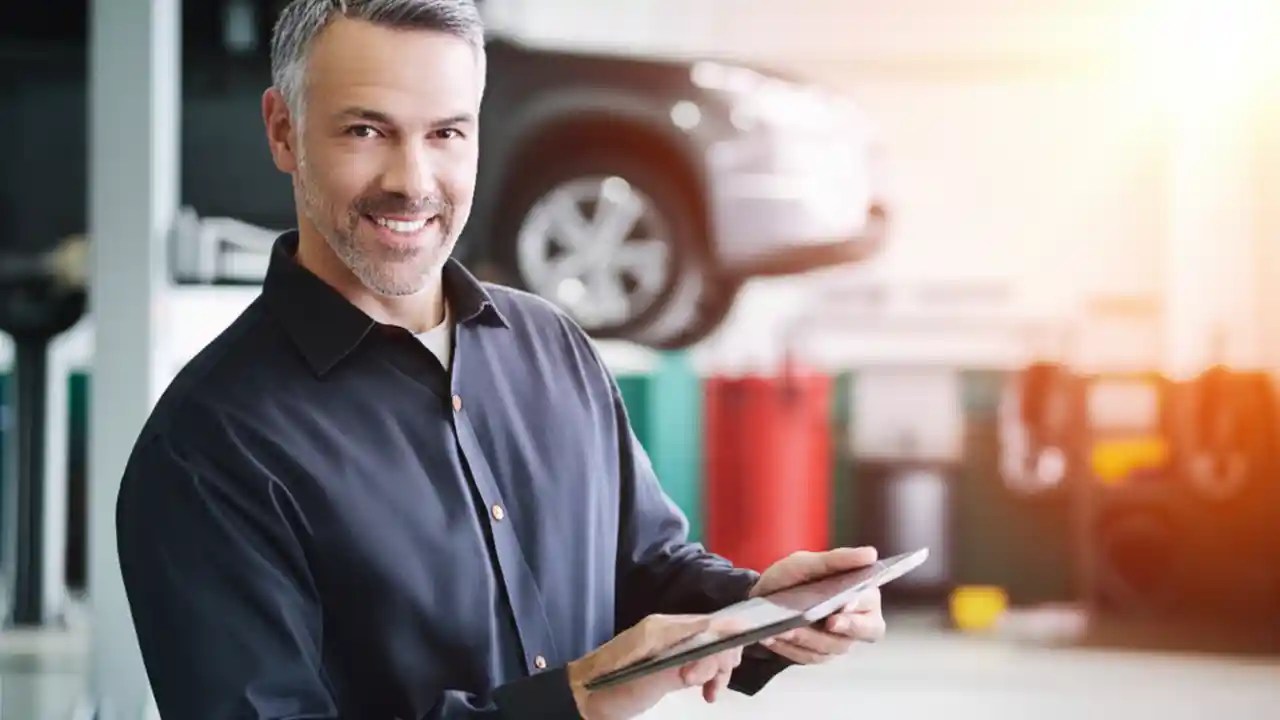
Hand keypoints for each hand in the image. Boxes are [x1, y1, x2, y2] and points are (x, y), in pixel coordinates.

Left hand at [566, 614, 744, 719]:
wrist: (582, 697)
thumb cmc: (609, 690)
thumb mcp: (645, 683)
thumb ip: (679, 668)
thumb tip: (711, 656)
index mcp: (661, 629)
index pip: (707, 623)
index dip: (730, 632)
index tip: (746, 645)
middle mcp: (666, 628)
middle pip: (712, 633)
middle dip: (721, 659)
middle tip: (711, 687)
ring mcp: (666, 641)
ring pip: (708, 647)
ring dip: (717, 668)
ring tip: (710, 694)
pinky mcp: (665, 655)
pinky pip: (696, 656)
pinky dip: (706, 672)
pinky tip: (706, 691)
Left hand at [749, 547, 886, 664]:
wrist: (763, 598)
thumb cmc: (793, 577)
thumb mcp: (808, 563)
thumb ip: (838, 560)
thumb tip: (870, 554)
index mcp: (862, 593)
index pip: (870, 604)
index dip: (860, 605)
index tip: (844, 605)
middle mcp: (857, 620)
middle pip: (864, 632)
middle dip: (844, 628)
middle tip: (827, 623)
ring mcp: (839, 640)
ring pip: (831, 646)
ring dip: (806, 638)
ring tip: (783, 629)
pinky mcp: (819, 654)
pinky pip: (809, 657)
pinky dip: (790, 648)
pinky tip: (773, 638)